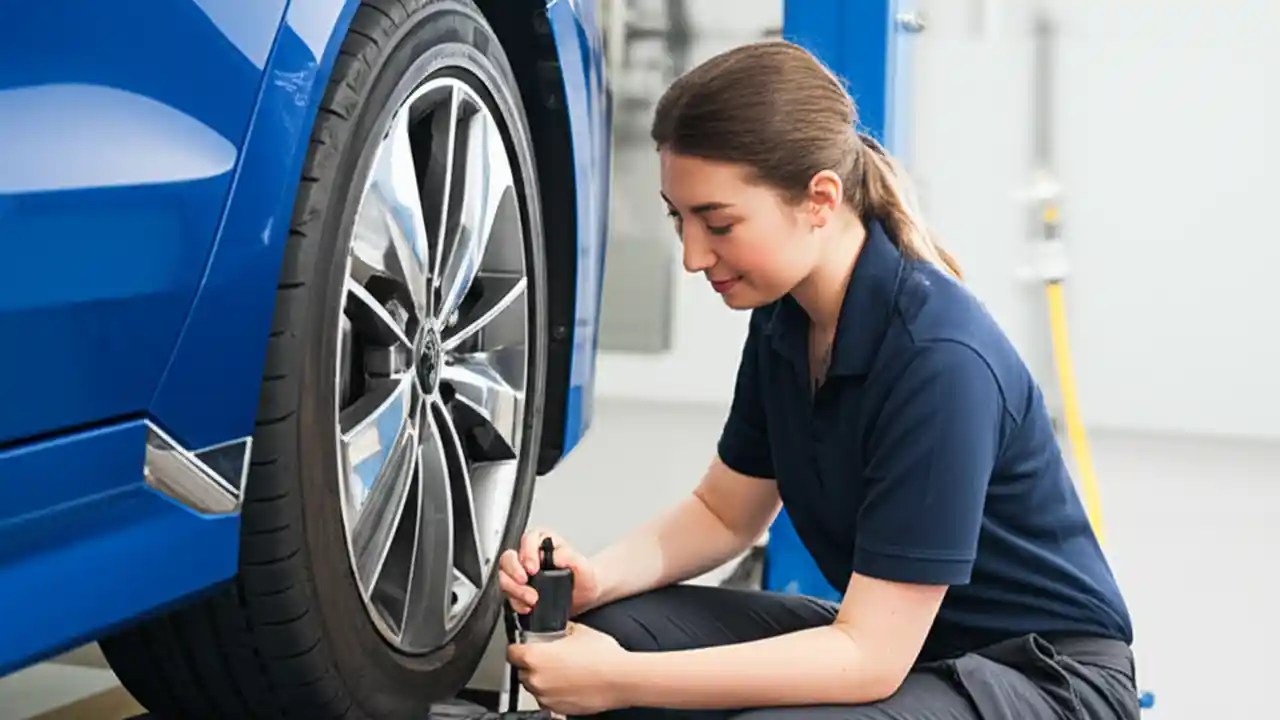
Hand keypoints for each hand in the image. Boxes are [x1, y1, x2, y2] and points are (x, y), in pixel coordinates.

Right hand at [499, 528, 600, 615]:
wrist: (585, 596)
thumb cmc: (584, 576)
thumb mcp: (583, 564)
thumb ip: (569, 556)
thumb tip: (553, 556)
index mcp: (544, 542)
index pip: (528, 540)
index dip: (527, 553)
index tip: (533, 568)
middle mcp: (530, 555)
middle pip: (509, 557)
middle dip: (514, 572)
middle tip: (525, 582)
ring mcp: (522, 573)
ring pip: (505, 576)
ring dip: (514, 589)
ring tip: (530, 599)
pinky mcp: (519, 590)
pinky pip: (508, 595)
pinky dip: (516, 602)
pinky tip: (527, 607)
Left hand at [507, 623, 628, 714]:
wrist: (620, 680)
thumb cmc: (602, 657)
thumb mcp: (579, 630)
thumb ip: (562, 629)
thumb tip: (560, 628)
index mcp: (535, 657)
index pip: (512, 652)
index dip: (519, 647)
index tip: (526, 646)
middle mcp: (536, 679)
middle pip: (523, 670)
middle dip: (534, 664)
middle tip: (551, 657)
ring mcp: (546, 697)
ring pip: (536, 686)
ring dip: (544, 679)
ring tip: (565, 670)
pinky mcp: (557, 709)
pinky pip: (549, 699)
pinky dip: (555, 692)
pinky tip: (571, 683)